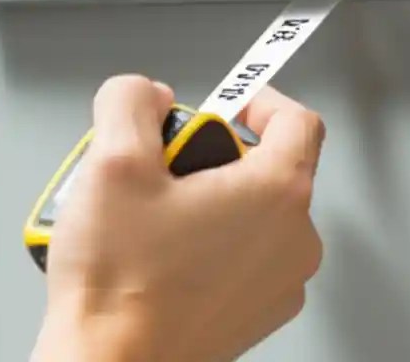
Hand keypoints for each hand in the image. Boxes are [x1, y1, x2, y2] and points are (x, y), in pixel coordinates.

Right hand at [31, 76, 324, 361]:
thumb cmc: (121, 285)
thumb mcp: (112, 160)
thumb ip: (131, 102)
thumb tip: (145, 95)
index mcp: (276, 194)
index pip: (297, 121)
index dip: (258, 100)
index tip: (227, 103)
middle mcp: (293, 242)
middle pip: (268, 168)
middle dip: (212, 156)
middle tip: (161, 168)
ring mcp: (278, 284)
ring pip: (251, 215)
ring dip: (206, 201)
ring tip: (147, 218)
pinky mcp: (254, 315)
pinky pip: (241, 257)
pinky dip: (206, 244)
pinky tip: (155, 255)